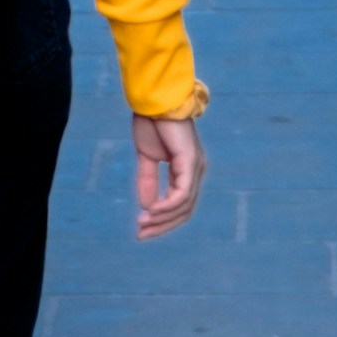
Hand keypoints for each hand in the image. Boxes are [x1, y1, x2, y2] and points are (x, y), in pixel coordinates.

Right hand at [132, 112, 205, 238]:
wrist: (154, 101)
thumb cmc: (152, 123)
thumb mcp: (147, 158)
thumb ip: (148, 181)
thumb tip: (147, 207)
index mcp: (187, 169)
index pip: (180, 204)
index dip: (162, 220)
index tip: (141, 229)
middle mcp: (196, 171)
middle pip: (184, 210)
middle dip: (162, 225)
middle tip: (141, 235)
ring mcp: (196, 167)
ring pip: (184, 205)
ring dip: (162, 219)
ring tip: (142, 224)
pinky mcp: (191, 162)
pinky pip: (182, 193)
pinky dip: (168, 205)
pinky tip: (152, 211)